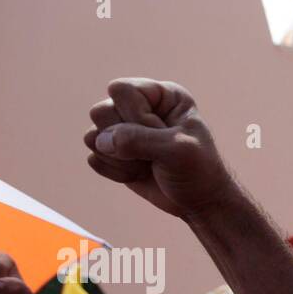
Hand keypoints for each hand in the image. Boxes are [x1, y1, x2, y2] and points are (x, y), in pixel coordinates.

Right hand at [85, 78, 235, 219]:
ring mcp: (123, 130)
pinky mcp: (113, 154)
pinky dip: (115, 172)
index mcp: (161, 95)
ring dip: (120, 159)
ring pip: (93, 136)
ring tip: (148, 165)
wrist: (199, 203)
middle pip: (100, 111)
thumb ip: (139, 140)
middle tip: (155, 153)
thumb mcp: (177, 151)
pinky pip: (94, 159)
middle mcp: (138, 107)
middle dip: (126, 140)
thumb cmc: (198, 171)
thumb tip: (100, 140)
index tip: (161, 133)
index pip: (122, 90)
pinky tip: (139, 174)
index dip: (135, 115)